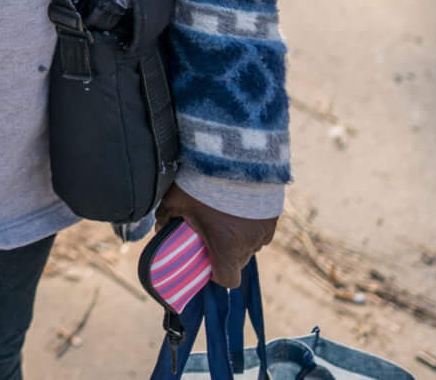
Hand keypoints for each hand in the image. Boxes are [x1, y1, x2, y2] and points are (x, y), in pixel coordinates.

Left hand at [160, 184, 277, 286]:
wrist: (232, 156)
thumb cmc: (200, 182)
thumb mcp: (175, 201)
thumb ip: (166, 220)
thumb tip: (160, 231)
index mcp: (227, 246)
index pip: (228, 279)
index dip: (215, 274)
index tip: (205, 260)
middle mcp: (249, 243)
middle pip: (238, 261)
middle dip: (223, 252)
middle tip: (210, 233)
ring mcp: (265, 230)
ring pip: (250, 245)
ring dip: (238, 238)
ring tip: (224, 216)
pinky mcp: (274, 217)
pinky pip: (261, 231)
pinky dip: (250, 225)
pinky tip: (237, 208)